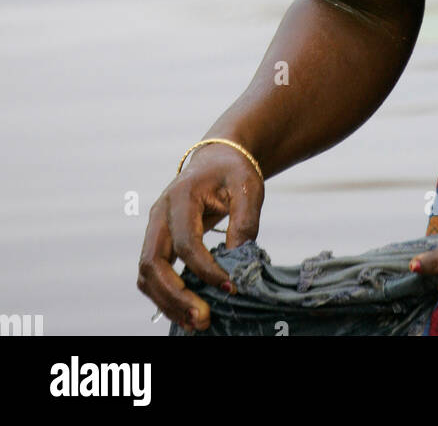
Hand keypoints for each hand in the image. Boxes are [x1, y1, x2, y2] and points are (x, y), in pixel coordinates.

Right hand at [137, 145, 263, 330]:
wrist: (217, 159)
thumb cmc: (233, 171)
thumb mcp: (247, 187)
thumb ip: (244, 221)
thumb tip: (238, 261)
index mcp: (181, 196)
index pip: (186, 242)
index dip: (205, 269)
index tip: (230, 287)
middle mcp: (160, 214)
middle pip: (153, 263)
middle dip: (175, 295)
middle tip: (202, 317)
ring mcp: (155, 229)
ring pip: (146, 274)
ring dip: (167, 302)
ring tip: (195, 323)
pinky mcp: (158, 242)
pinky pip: (152, 275)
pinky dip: (164, 297)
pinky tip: (186, 312)